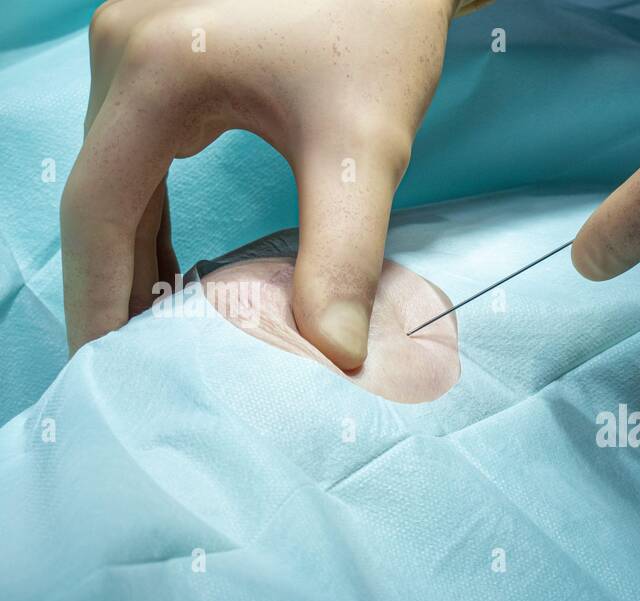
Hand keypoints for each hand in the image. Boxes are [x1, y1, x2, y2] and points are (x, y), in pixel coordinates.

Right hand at [62, 0, 458, 368]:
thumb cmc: (382, 28)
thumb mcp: (363, 145)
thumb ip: (344, 253)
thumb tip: (335, 354)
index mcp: (154, 70)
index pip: (99, 209)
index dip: (99, 297)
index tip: (106, 367)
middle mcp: (122, 48)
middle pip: (98, 191)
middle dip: (113, 284)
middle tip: (132, 366)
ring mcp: (135, 41)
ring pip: (116, 172)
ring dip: (132, 251)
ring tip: (155, 331)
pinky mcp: (164, 46)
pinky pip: (140, 146)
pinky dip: (153, 210)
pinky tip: (177, 265)